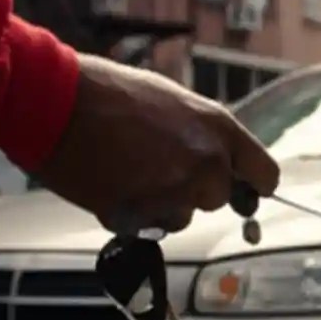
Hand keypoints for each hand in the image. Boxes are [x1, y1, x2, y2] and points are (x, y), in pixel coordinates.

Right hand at [35, 54, 279, 233]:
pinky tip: (112, 184)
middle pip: (220, 198)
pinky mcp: (140, 217)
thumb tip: (221, 160)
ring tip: (129, 171)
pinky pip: (149, 227)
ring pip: (183, 216)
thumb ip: (204, 134)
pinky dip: (134, 214)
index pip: (265, 174)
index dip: (252, 183)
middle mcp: (206, 165)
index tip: (245, 188)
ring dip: (163, 203)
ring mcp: (174, 194)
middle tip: (160, 167)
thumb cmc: (110, 92)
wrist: (55, 102)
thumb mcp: (174, 101)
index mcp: (219, 129)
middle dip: (197, 190)